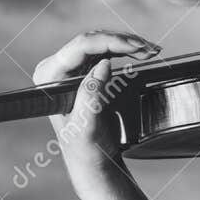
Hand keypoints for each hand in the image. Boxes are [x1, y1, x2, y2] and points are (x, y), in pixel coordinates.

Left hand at [32, 30, 161, 165]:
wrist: (92, 159)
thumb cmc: (85, 147)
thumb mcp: (86, 124)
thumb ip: (91, 94)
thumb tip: (104, 64)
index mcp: (49, 77)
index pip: (81, 47)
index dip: (111, 42)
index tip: (136, 47)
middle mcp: (57, 68)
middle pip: (93, 40)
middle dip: (123, 41)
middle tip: (149, 49)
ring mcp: (71, 68)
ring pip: (101, 42)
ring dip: (127, 44)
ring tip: (150, 50)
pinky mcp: (85, 71)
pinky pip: (106, 51)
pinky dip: (125, 51)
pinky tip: (141, 52)